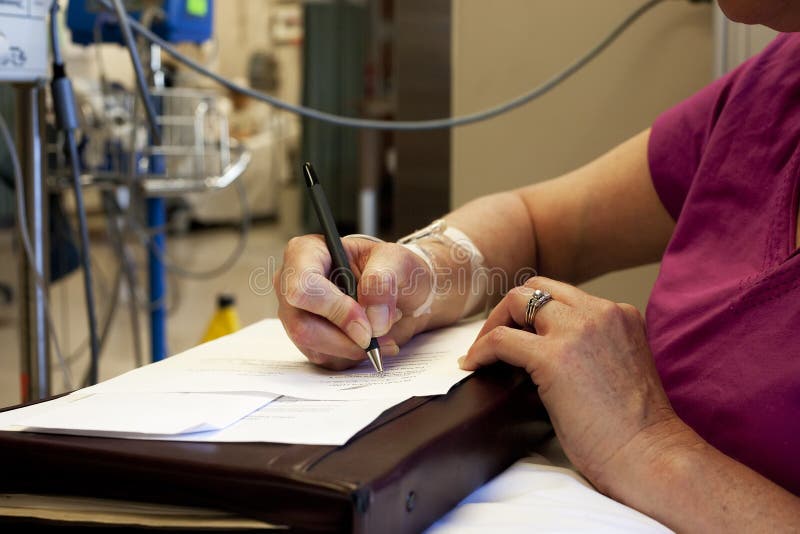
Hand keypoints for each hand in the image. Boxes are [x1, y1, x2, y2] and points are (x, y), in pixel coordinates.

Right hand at [275, 235, 433, 369]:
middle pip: (302, 325)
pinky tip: (373, 341)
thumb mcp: (398, 261)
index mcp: (307, 252)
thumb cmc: (393, 269)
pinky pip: (325, 359)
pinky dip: (354, 355)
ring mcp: (296, 314)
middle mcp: (292, 283)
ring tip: (383, 332)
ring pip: (314, 347)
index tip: (366, 323)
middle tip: (379, 335)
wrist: (402, 292)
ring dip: (354, 348)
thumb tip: (372, 318)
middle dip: (346, 338)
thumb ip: (383, 281)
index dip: (334, 309)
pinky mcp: (308, 339)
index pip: (303, 287)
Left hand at [459, 276, 680, 490]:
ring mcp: (577, 331)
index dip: (534, 313)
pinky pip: (501, 340)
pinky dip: (481, 350)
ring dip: (493, 325)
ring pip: (516, 301)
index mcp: (620, 314)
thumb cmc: (636, 429)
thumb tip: (542, 348)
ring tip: (481, 352)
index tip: (519, 334)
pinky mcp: (554, 357)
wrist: (650, 456)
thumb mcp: (618, 365)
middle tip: (494, 339)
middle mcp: (600, 312)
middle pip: (538, 288)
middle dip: (511, 310)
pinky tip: (473, 366)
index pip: (564, 295)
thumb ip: (591, 346)